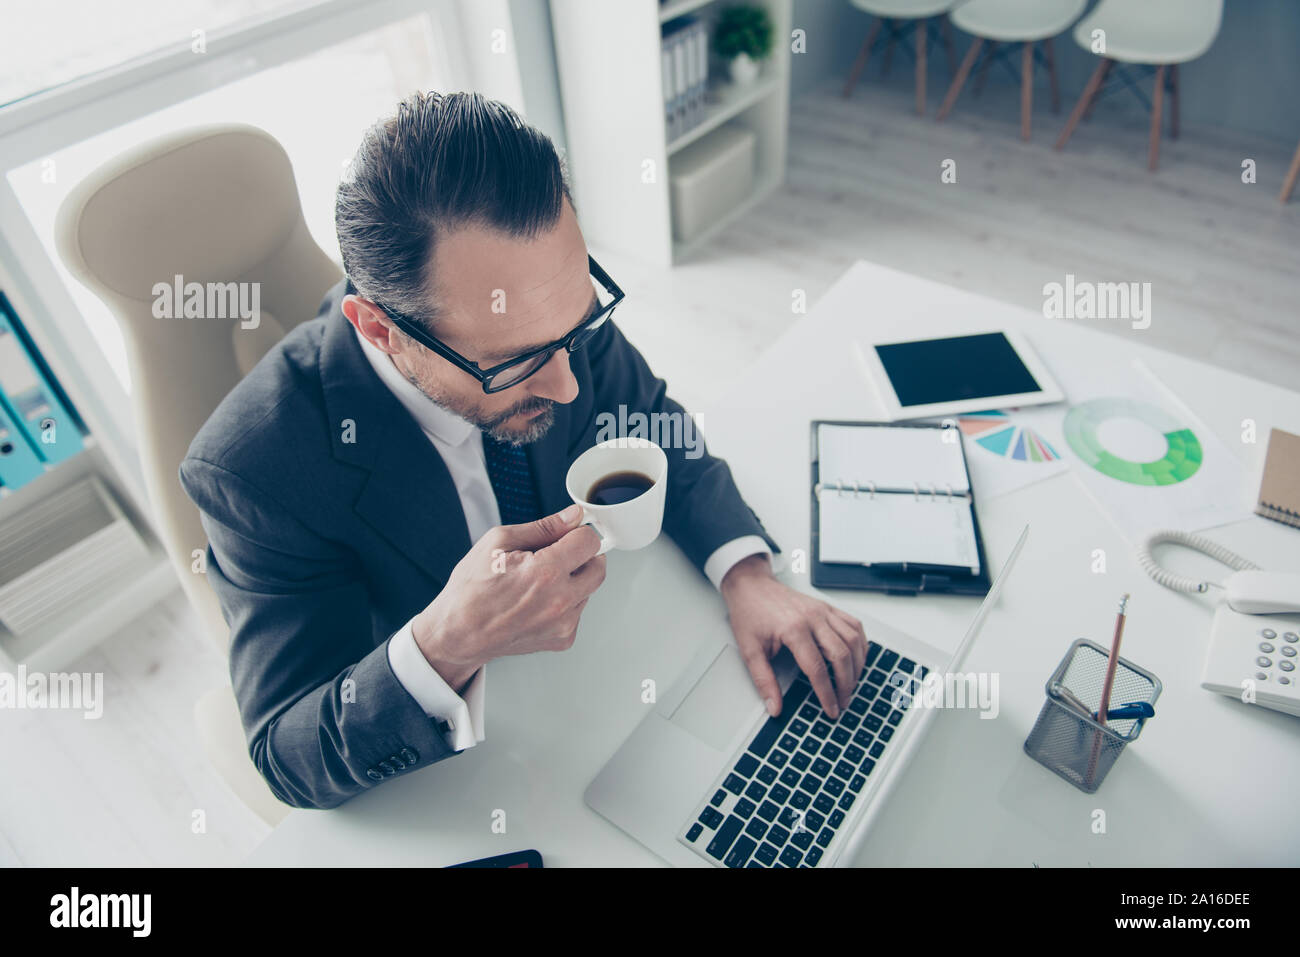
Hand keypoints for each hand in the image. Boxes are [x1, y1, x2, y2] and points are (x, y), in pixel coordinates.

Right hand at [412, 503, 606, 688]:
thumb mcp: (499, 542)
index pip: (590, 541)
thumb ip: (544, 527)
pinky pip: (577, 612)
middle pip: (599, 568)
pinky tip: (538, 602)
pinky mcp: (562, 639)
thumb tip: (573, 516)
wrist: (458, 633)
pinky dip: (564, 604)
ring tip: (538, 583)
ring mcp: (563, 624)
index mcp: (545, 572)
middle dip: (582, 557)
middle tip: (555, 556)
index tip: (567, 536)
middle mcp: (560, 601)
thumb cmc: (471, 589)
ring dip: (572, 581)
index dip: (577, 533)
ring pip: (588, 590)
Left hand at [720, 554, 867, 719]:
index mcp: (794, 629)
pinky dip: (860, 643)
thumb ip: (764, 681)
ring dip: (857, 665)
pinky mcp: (827, 607)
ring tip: (851, 684)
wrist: (751, 586)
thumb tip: (774, 707)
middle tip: (843, 701)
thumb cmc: (750, 613)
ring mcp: (823, 611)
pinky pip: (854, 625)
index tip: (831, 709)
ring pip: (853, 640)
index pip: (817, 669)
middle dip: (846, 684)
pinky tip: (856, 658)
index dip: (827, 694)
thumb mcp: (750, 651)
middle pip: (842, 655)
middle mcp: (813, 618)